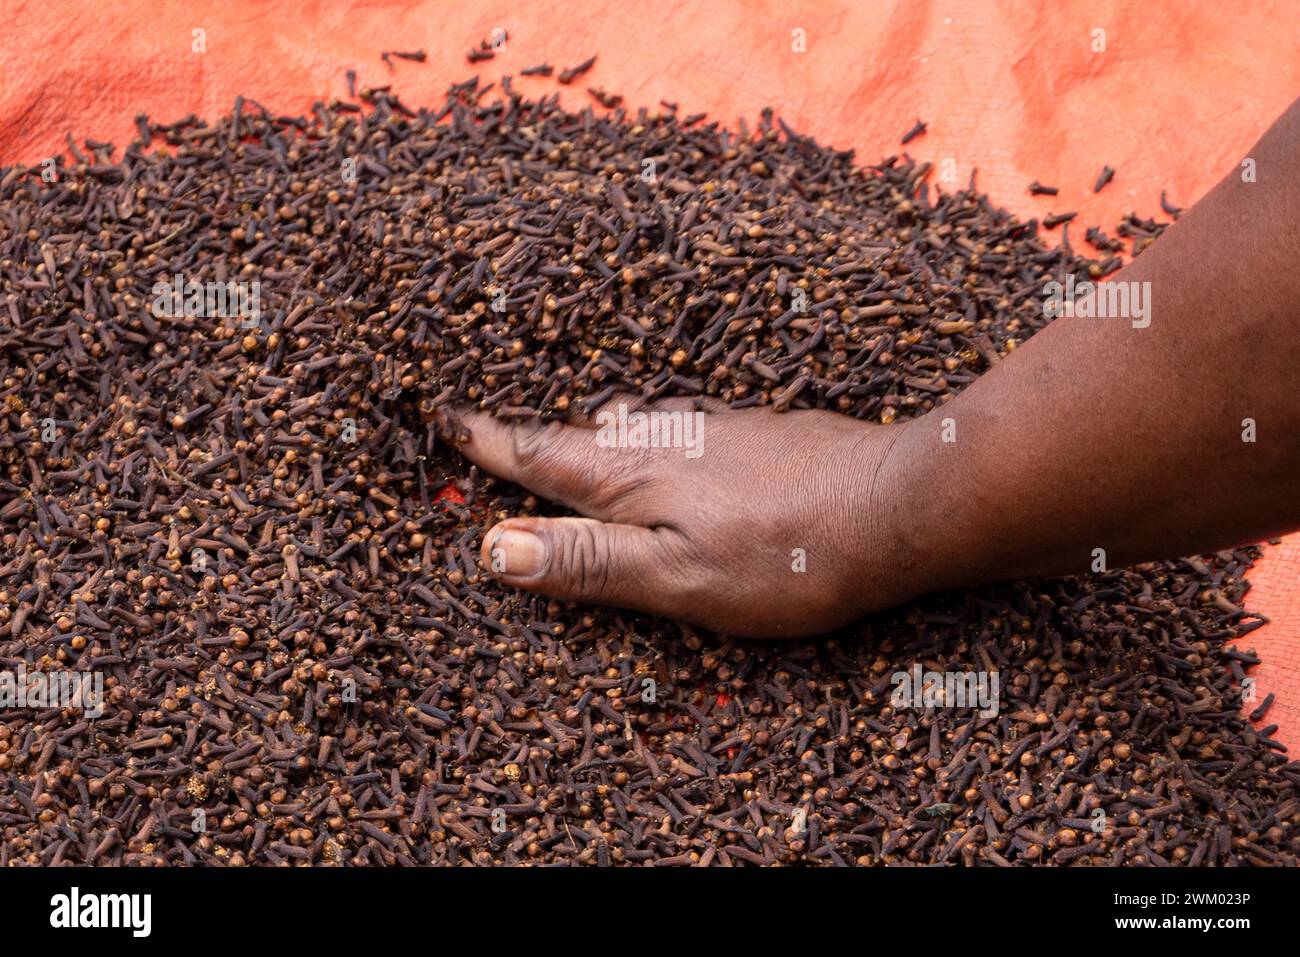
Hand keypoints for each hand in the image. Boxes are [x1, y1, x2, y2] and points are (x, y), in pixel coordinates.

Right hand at [458, 398, 920, 636]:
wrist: (896, 506)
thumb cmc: (786, 557)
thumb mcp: (675, 578)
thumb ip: (588, 562)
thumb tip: (495, 549)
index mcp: (632, 478)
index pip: (538, 455)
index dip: (486, 442)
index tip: (442, 418)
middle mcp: (666, 439)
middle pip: (580, 433)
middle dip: (530, 430)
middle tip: (491, 424)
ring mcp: (715, 430)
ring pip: (633, 424)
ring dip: (590, 427)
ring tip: (567, 431)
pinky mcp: (758, 433)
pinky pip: (682, 426)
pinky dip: (651, 433)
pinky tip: (668, 442)